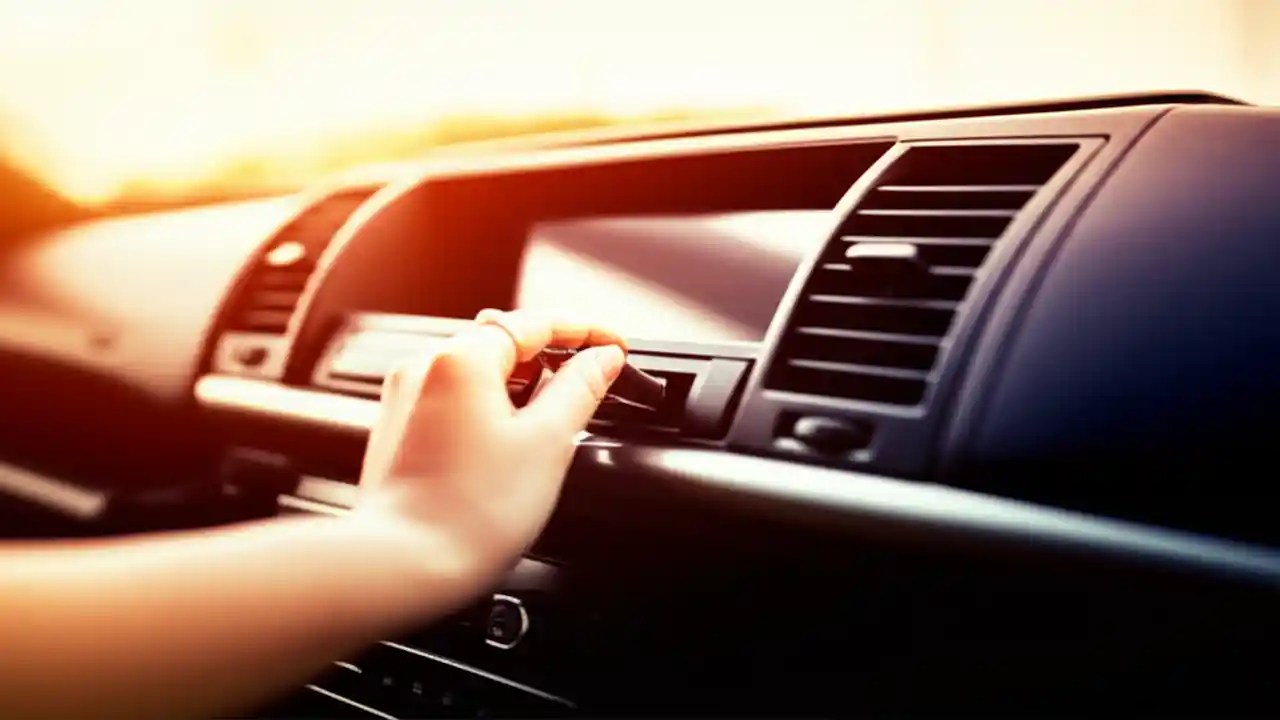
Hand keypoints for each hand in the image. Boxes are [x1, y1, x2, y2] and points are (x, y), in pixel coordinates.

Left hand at [350, 309, 626, 599]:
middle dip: (553, 358)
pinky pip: (456, 399)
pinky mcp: (401, 429)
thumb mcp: (548, 442)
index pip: (537, 322)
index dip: (586, 331)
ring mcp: (407, 397)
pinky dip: (492, 407)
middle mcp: (425, 366)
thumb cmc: (470, 512)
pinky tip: (509, 442)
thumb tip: (603, 358)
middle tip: (593, 384)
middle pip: (505, 342)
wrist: (403, 565)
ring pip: (480, 372)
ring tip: (552, 422)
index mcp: (462, 358)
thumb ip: (582, 388)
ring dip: (522, 385)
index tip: (616, 347)